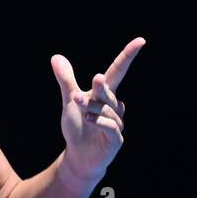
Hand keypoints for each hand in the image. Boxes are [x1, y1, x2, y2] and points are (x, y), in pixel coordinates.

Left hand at [52, 37, 145, 182]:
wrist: (78, 157)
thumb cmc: (78, 127)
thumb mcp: (70, 101)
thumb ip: (66, 80)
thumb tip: (56, 56)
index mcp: (105, 95)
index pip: (119, 71)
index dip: (128, 56)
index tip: (140, 40)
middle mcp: (114, 107)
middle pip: (109, 92)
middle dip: (101, 87)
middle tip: (94, 79)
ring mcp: (117, 124)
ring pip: (107, 110)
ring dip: (92, 107)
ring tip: (78, 105)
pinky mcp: (115, 140)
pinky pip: (111, 127)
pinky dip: (100, 122)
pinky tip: (89, 119)